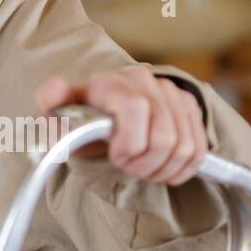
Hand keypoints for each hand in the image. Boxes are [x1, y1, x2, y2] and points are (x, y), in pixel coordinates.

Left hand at [34, 67, 207, 185]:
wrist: (103, 113)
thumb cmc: (80, 119)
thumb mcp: (60, 115)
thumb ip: (51, 102)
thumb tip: (55, 87)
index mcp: (111, 82)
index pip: (135, 110)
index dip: (129, 144)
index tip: (116, 157)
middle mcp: (144, 81)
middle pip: (164, 137)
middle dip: (145, 164)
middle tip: (130, 168)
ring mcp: (170, 92)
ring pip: (184, 146)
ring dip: (163, 169)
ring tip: (143, 169)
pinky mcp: (188, 105)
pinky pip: (199, 148)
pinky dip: (182, 168)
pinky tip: (163, 169)